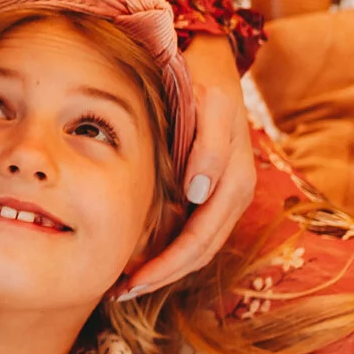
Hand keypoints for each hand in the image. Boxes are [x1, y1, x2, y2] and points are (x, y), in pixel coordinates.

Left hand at [124, 34, 255, 295]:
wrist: (210, 60)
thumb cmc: (203, 81)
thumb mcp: (211, 105)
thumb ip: (208, 147)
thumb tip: (198, 194)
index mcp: (234, 180)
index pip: (199, 239)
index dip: (166, 265)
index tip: (130, 281)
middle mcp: (234, 192)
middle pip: (200, 251)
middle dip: (161, 275)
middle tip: (119, 292)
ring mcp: (225, 192)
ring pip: (199, 246)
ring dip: (164, 268)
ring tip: (126, 283)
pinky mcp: (214, 188)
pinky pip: (196, 229)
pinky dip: (169, 247)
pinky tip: (140, 257)